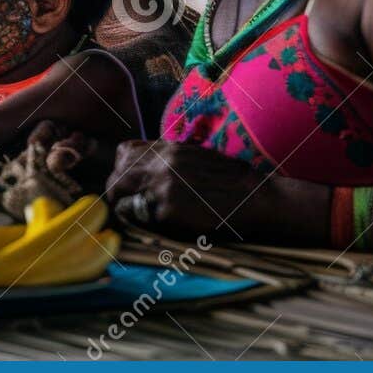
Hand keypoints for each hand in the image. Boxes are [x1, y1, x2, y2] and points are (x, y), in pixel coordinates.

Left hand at [105, 139, 267, 239]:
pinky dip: (137, 219)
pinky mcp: (167, 209)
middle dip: (117, 189)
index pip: (125, 152)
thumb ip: (168, 159)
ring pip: (118, 190)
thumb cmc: (232, 181)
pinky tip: (150, 224)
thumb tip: (142, 169)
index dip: (122, 168)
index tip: (128, 182)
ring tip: (132, 214)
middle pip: (117, 172)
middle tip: (124, 203)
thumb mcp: (197, 157)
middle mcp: (161, 163)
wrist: (256, 199)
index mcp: (169, 149)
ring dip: (121, 203)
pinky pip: (136, 213)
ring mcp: (162, 186)